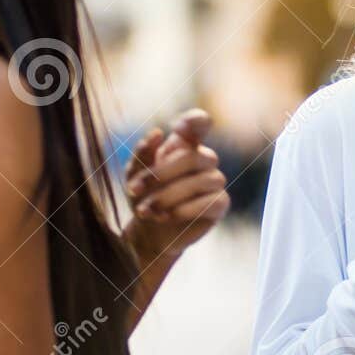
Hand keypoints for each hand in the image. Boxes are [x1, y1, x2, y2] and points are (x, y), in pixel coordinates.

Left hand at [124, 109, 229, 262]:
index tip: (179, 128)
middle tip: (134, 190)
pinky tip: (165, 216)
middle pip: (194, 156)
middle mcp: (203, 160)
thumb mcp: (134, 176)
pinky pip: (212, 201)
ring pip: (203, 180)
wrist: (149, 233)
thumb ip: (142, 154)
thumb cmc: (143, 198)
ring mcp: (214, 181)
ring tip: (146, 210)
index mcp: (183, 146)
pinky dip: (185, 209)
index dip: (195, 120)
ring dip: (169, 196)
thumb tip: (157, 133)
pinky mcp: (220, 204)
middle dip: (161, 174)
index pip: (199, 123)